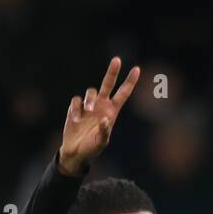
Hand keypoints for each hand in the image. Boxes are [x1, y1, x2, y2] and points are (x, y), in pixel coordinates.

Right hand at [58, 56, 139, 176]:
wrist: (76, 153)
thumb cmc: (91, 149)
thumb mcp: (101, 142)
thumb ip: (104, 132)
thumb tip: (105, 119)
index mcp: (111, 112)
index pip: (123, 94)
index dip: (130, 82)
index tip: (137, 69)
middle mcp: (101, 106)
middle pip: (108, 84)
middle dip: (112, 72)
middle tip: (117, 60)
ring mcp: (88, 106)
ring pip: (91, 92)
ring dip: (90, 99)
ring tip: (88, 110)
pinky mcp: (75, 108)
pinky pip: (76, 101)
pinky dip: (77, 109)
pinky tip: (76, 120)